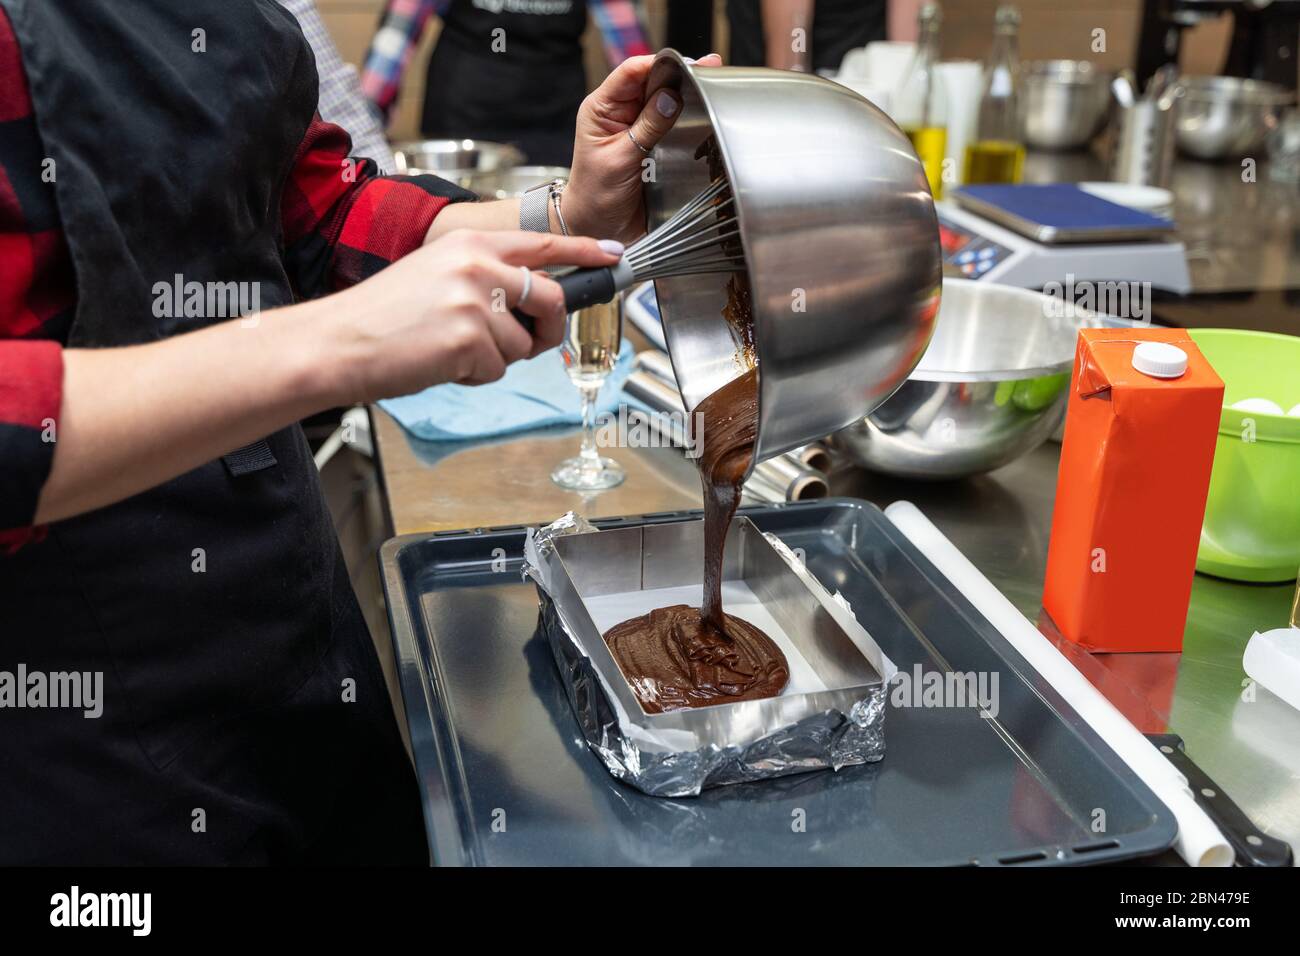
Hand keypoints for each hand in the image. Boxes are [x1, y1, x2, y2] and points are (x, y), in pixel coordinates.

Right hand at [325, 230, 621, 399]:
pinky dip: (474, 375)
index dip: (582, 252)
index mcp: (469, 244)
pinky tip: (440, 362)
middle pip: (549, 299)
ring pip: (522, 344)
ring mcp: (476, 303)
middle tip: (527, 340)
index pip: (541, 244)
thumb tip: (530, 297)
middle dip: (547, 327)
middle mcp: (477, 266)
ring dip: (495, 358)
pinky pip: (497, 369)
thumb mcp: (435, 273)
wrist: (337, 342)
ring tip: (450, 348)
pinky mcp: (470, 340)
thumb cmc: (382, 316)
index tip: (611, 255)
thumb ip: (483, 277)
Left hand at [563, 52, 721, 244]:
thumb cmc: (596, 195)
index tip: (687, 64)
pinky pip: (671, 122)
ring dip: (685, 94)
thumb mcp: (620, 159)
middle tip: (709, 69)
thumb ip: (647, 128)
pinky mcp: (652, 142)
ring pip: (664, 99)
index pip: (631, 72)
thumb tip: (671, 97)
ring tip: (710, 84)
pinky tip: (702, 109)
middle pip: (651, 81)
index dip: (658, 63)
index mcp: (602, 108)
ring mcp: (637, 126)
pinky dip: (687, 115)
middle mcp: (619, 112)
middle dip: (679, 75)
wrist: (599, 227)